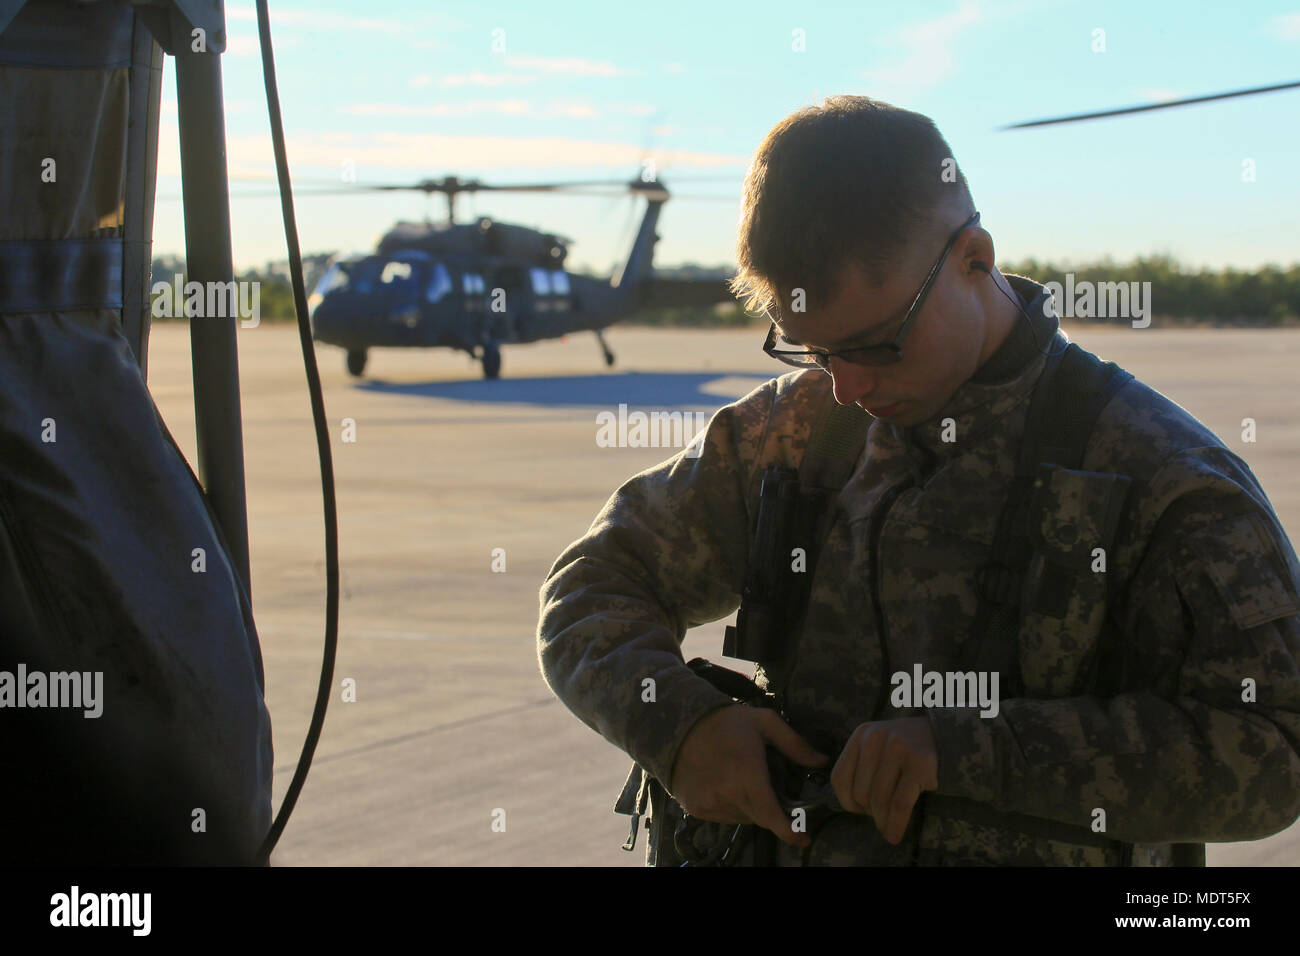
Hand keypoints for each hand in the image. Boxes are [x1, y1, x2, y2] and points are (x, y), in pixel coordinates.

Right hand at [669, 704, 830, 848]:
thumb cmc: (726, 722)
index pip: (771, 815)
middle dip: (772, 812)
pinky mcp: (695, 809)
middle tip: (771, 791)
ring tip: (744, 780)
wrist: (679, 724)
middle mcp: (726, 794)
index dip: (789, 831)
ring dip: (751, 807)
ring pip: (743, 818)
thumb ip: (795, 744)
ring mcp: (709, 804)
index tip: (804, 839)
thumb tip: (822, 762)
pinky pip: (724, 816)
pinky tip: (727, 785)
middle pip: (760, 818)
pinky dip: (732, 807)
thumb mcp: (764, 722)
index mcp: (746, 773)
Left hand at [830, 717, 938, 844]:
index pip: (839, 778)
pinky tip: (894, 836)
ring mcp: (898, 748)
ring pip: (879, 799)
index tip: (859, 811)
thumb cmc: (904, 750)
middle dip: (869, 812)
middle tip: (881, 817)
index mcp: (861, 734)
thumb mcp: (877, 747)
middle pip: (860, 792)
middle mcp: (876, 738)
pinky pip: (900, 803)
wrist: (944, 737)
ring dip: (882, 821)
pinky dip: (896, 824)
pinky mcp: (920, 764)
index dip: (846, 802)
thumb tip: (850, 807)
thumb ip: (861, 768)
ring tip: (887, 828)